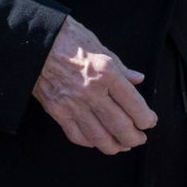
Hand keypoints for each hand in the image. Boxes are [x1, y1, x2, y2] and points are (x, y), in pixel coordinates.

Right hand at [32, 17, 156, 153]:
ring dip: (114, 145)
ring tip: (123, 146)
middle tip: (140, 138)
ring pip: (98, 136)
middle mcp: (91, 91)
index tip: (150, 122)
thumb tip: (139, 80)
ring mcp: (73, 104)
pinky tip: (98, 142)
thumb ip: (122, 69)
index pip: (134, 104)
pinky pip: (76, 135)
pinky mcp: (56, 111)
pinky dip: (90, 142)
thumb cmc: (70, 40)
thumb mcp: (102, 48)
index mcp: (106, 73)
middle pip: (119, 125)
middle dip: (134, 137)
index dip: (145, 118)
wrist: (36, 44)